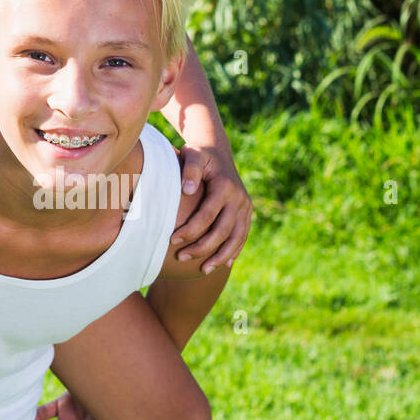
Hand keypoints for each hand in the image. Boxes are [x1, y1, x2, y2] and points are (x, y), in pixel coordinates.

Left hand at [173, 144, 251, 272]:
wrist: (217, 150)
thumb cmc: (198, 154)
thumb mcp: (192, 154)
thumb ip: (189, 169)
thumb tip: (187, 190)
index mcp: (225, 186)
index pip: (207, 215)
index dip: (190, 230)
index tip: (172, 240)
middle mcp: (239, 198)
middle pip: (222, 230)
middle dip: (203, 247)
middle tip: (182, 257)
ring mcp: (246, 206)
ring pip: (236, 238)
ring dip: (220, 256)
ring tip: (203, 270)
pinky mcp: (247, 212)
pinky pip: (242, 235)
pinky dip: (234, 250)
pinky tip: (223, 264)